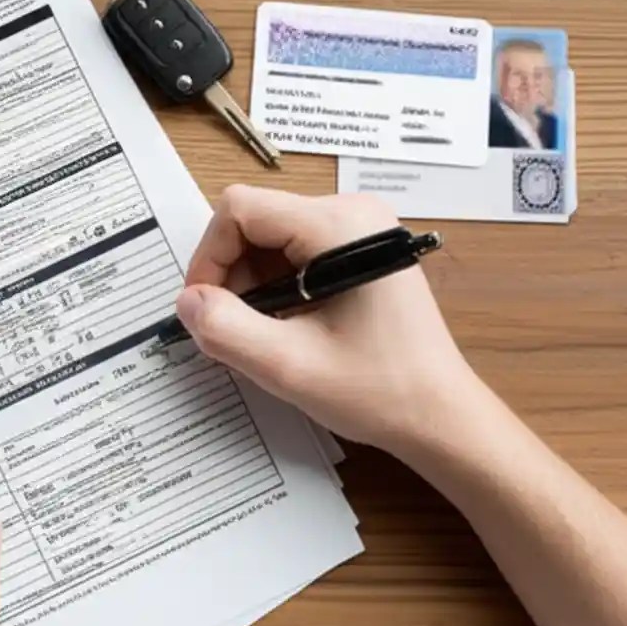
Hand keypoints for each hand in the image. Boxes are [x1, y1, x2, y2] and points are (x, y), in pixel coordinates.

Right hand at [175, 185, 475, 452]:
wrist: (440, 415)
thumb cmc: (378, 391)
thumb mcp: (288, 365)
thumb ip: (226, 329)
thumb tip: (186, 303)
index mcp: (339, 226)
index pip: (240, 209)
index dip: (209, 258)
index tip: (205, 310)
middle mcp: (352, 213)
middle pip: (255, 220)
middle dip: (231, 275)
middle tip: (233, 330)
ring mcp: (360, 230)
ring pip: (271, 238)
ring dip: (252, 285)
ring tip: (263, 334)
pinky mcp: (361, 251)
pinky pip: (295, 252)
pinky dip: (276, 287)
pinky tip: (286, 327)